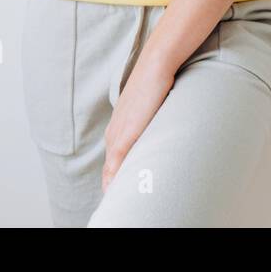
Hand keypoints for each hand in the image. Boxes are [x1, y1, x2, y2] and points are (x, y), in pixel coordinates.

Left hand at [101, 56, 175, 192]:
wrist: (155, 65)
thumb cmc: (156, 82)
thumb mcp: (150, 107)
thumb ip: (150, 121)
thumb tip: (162, 128)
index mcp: (117, 128)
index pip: (112, 163)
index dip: (115, 179)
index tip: (121, 193)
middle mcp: (113, 133)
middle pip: (108, 171)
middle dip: (113, 188)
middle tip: (120, 206)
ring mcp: (117, 135)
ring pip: (110, 172)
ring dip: (115, 189)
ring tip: (121, 205)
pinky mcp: (124, 136)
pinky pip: (116, 166)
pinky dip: (117, 181)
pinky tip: (121, 193)